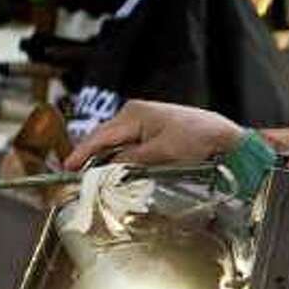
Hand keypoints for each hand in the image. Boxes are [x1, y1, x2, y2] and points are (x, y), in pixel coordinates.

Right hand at [63, 99, 245, 170]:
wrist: (221, 135)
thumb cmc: (195, 140)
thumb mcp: (160, 154)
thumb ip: (131, 160)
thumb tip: (108, 168)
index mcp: (133, 114)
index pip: (100, 137)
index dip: (82, 154)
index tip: (67, 168)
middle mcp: (133, 111)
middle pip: (104, 137)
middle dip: (90, 156)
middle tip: (74, 176)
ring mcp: (141, 117)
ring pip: (114, 140)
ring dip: (104, 156)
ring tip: (89, 174)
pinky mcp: (149, 126)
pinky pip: (126, 141)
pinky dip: (118, 153)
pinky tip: (113, 166)